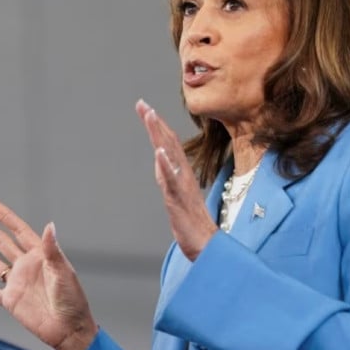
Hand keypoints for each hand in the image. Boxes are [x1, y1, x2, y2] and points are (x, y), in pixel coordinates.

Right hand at [0, 199, 97, 349]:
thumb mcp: (64, 272)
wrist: (69, 329)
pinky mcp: (10, 300)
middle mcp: (27, 266)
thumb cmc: (73, 300)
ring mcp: (17, 282)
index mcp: (41, 256)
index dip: (6, 217)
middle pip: (1, 242)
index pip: (19, 231)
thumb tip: (50, 226)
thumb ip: (53, 250)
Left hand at [136, 99, 217, 260]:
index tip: (145, 108)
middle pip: (168, 143)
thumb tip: (160, 161)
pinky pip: (172, 181)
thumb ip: (168, 177)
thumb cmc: (192, 222)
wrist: (206, 245)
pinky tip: (159, 153)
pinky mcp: (179, 200)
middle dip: (155, 123)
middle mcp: (183, 175)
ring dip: (160, 135)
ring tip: (151, 117)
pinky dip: (165, 166)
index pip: (168, 144)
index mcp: (181, 173)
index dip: (157, 125)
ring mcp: (181, 186)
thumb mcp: (176, 194)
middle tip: (143, 105)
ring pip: (170, 156)